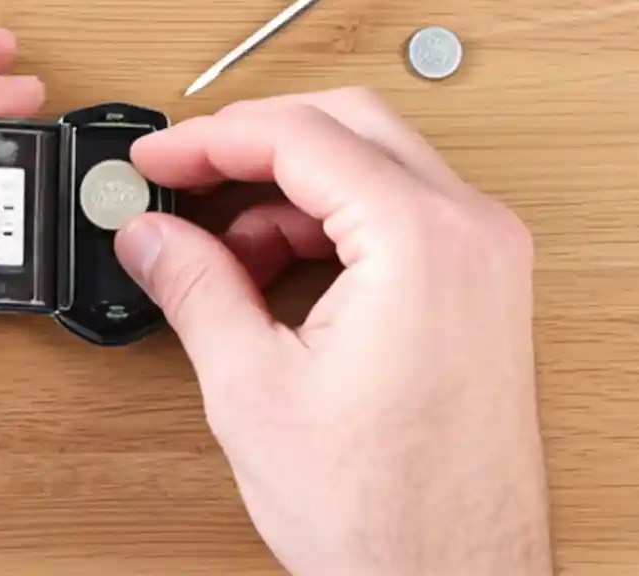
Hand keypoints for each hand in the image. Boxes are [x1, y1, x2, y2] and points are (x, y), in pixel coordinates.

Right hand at [115, 89, 550, 574]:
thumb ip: (195, 288)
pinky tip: (276, 271)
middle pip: (346, 125)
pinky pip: (399, 213)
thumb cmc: (386, 513)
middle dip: (253, 144)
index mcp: (421, 241)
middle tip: (184, 176)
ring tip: (224, 249)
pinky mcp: (481, 288)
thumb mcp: (255, 389)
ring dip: (290, 188)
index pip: (302, 135)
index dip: (212, 137)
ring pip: (373, 164)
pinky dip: (330, 222)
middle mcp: (471, 233)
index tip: (161, 159)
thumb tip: (152, 235)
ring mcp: (486, 258)